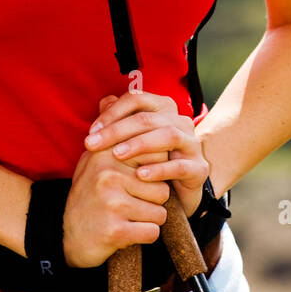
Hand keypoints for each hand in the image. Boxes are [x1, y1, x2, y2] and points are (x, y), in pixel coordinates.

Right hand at [62, 143, 169, 268]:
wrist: (68, 237)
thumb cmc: (91, 198)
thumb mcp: (98, 164)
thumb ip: (121, 145)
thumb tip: (154, 130)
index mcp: (107, 155)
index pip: (156, 157)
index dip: (155, 176)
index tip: (144, 184)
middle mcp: (109, 175)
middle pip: (163, 189)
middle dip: (152, 203)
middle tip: (130, 206)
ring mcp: (112, 203)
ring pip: (160, 213)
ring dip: (148, 221)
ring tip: (127, 219)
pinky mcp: (116, 230)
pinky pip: (152, 232)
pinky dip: (144, 236)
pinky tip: (127, 233)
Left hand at [83, 90, 208, 219]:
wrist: (177, 192)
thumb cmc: (150, 161)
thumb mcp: (132, 141)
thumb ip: (119, 120)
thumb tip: (104, 102)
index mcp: (163, 109)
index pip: (137, 99)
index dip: (112, 112)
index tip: (91, 131)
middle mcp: (180, 121)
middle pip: (148, 118)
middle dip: (117, 130)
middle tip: (92, 144)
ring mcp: (192, 144)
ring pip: (168, 135)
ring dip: (139, 144)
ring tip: (116, 155)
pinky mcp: (199, 168)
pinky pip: (180, 166)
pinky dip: (159, 169)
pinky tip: (140, 175)